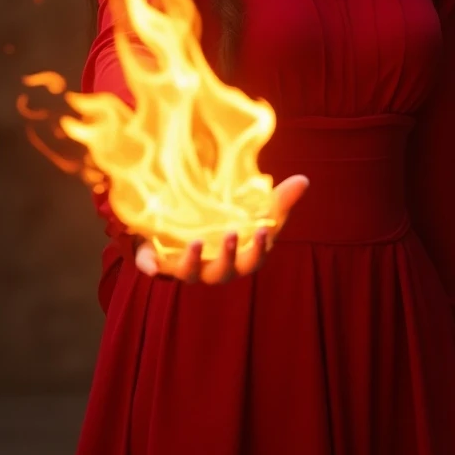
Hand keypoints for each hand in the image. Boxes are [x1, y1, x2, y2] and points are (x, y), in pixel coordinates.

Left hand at [134, 172, 308, 283]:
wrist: (182, 227)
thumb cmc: (225, 224)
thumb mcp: (252, 211)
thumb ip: (278, 200)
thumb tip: (304, 180)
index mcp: (237, 258)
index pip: (253, 260)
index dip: (259, 249)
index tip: (264, 230)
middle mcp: (213, 267)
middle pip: (224, 272)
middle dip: (228, 256)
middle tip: (231, 233)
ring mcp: (186, 266)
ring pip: (190, 274)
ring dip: (193, 261)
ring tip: (193, 242)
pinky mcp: (160, 261)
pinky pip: (154, 269)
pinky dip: (152, 267)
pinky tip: (150, 264)